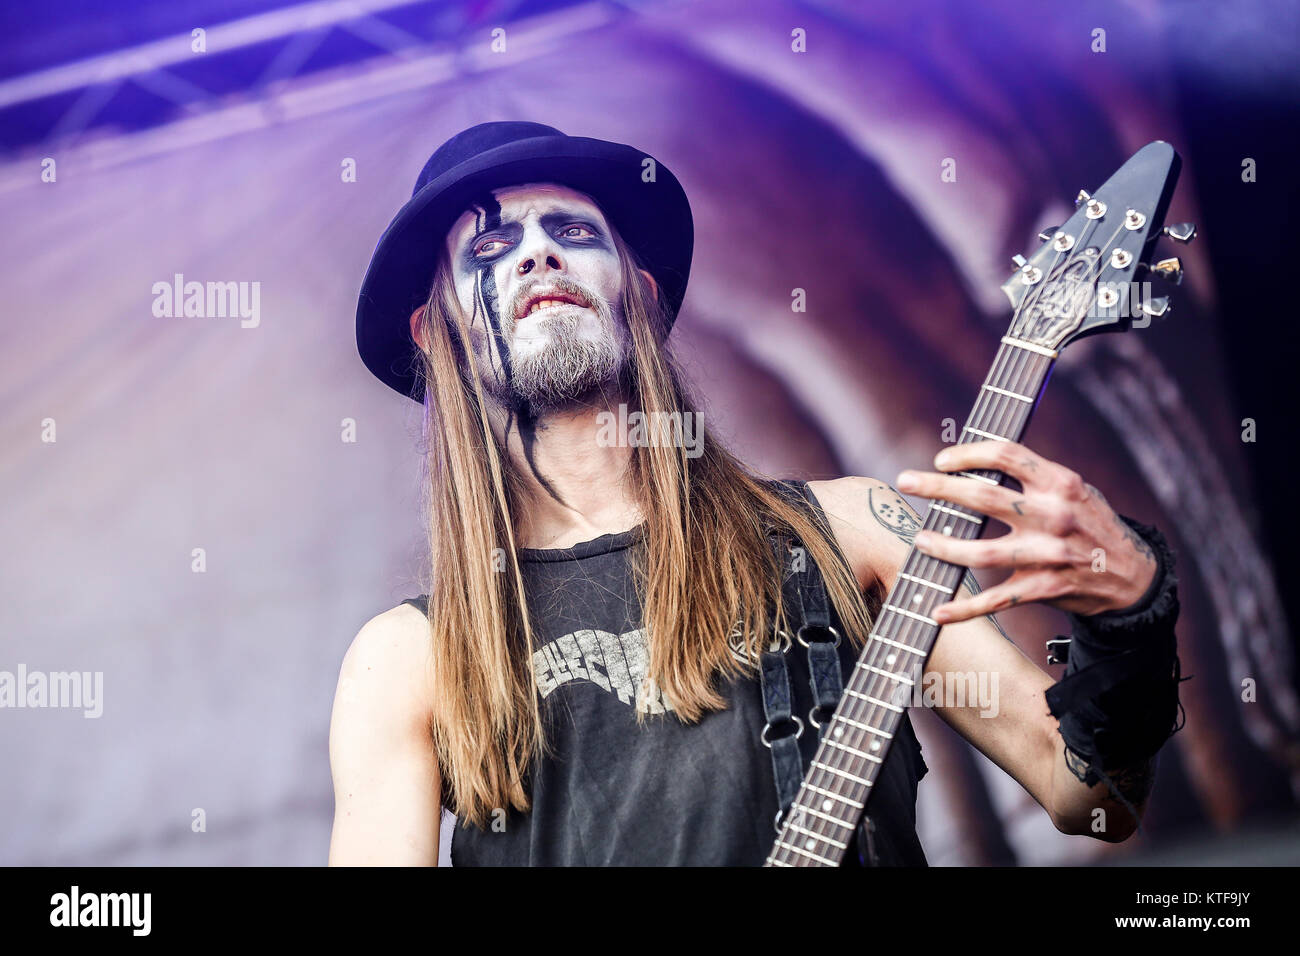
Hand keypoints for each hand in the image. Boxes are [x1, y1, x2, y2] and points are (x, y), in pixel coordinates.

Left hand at [894, 441, 1156, 624]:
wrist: (1133, 577)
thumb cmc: (1090, 524)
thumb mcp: (1074, 489)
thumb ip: (1032, 477)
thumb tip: (970, 464)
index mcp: (1061, 482)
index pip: (1007, 454)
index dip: (969, 453)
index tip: (941, 460)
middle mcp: (1053, 516)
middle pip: (983, 498)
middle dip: (937, 488)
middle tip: (906, 481)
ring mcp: (1048, 554)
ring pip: (981, 552)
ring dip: (943, 546)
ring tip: (920, 540)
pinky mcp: (1044, 588)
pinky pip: (996, 600)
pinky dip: (965, 609)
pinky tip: (938, 611)